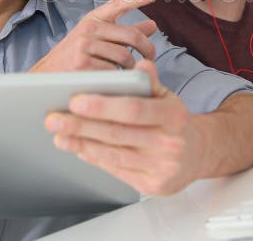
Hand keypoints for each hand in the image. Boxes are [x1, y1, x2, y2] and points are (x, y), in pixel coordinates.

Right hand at [30, 0, 157, 72]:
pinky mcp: (83, 65)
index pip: (118, 4)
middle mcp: (89, 29)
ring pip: (126, 57)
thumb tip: (152, 26)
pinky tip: (118, 81)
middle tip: (152, 58)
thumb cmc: (76, 56)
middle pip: (132, 36)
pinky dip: (120, 78)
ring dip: (134, 68)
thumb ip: (123, 32)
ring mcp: (85, 46)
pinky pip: (114, 72)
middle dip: (148, 49)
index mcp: (93, 19)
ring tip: (134, 73)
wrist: (46, 76)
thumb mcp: (96, 38)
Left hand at [44, 59, 204, 194]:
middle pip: (118, 133)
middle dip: (81, 126)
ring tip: (59, 134)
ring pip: (113, 154)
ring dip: (82, 144)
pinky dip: (94, 158)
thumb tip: (141, 66)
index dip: (103, 106)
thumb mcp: (168, 98)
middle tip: (54, 118)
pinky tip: (78, 148)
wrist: (197, 154)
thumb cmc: (174, 122)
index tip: (75, 100)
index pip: (133, 109)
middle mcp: (170, 143)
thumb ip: (150, 83)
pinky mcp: (152, 186)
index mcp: (174, 116)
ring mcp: (161, 167)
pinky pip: (116, 170)